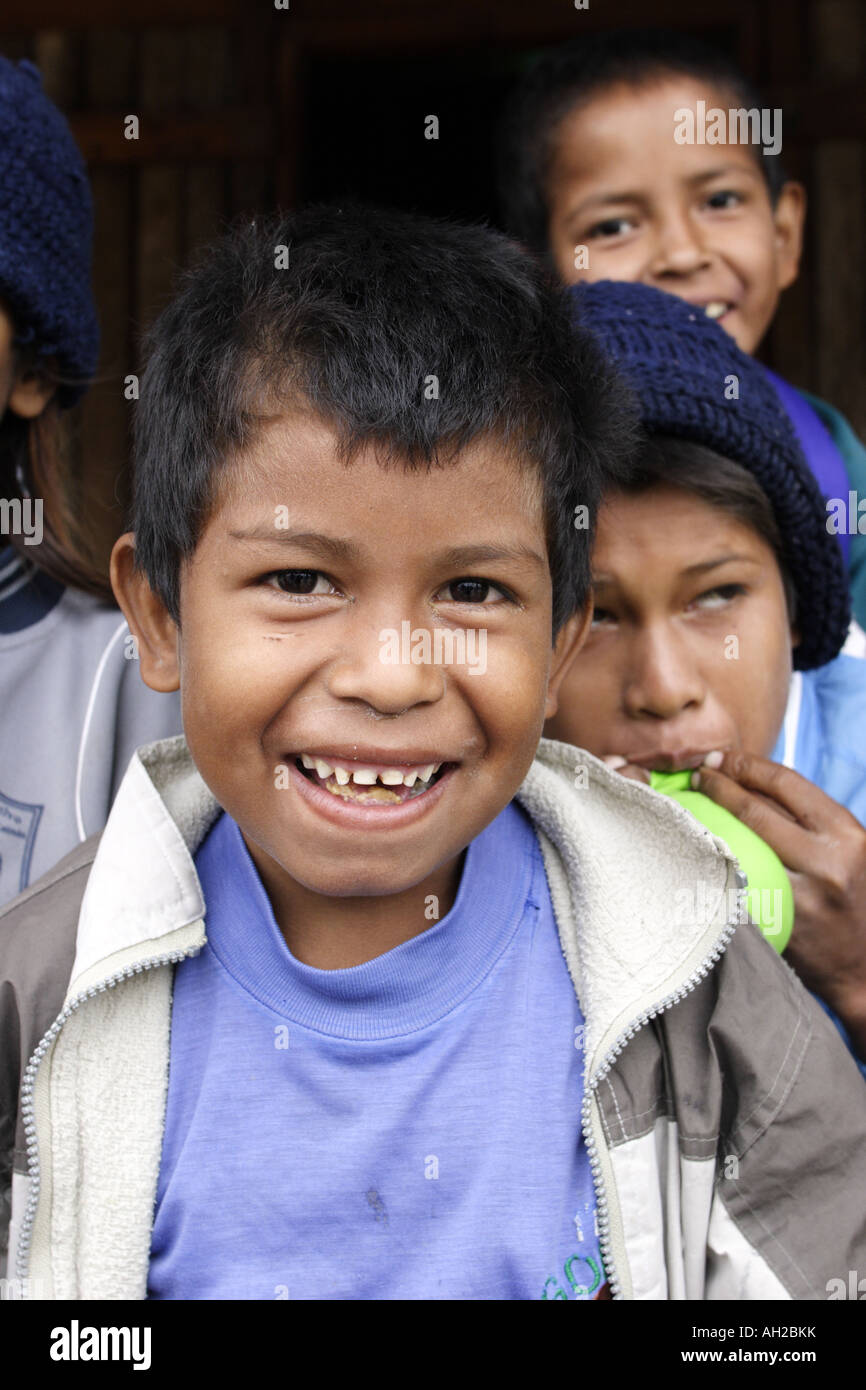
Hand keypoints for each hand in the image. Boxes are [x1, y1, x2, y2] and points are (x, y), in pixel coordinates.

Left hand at [691, 750, 865, 1059]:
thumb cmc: (856, 899)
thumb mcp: (850, 851)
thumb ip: (813, 823)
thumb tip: (754, 784)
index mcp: (847, 834)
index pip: (787, 784)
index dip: (747, 765)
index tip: (720, 757)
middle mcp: (827, 861)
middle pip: (756, 809)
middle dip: (719, 784)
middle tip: (696, 774)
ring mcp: (802, 895)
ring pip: (740, 844)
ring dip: (707, 820)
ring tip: (687, 805)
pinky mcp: (780, 924)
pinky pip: (737, 883)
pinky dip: (713, 863)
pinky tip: (692, 851)